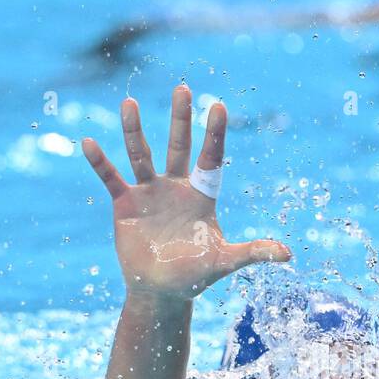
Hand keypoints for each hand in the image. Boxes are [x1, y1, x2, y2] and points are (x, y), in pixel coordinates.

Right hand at [82, 85, 290, 300]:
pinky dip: (100, 162)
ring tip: (129, 102)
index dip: (214, 134)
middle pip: (178, 146)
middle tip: (183, 87)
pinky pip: (111, 177)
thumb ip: (253, 252)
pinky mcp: (125, 204)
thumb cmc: (195, 276)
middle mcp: (175, 187)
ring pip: (141, 154)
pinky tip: (89, 142)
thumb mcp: (225, 261)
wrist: (160, 291)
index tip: (220, 105)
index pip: (210, 158)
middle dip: (181, 118)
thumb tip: (288, 254)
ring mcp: (149, 192)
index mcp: (201, 195)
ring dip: (134, 130)